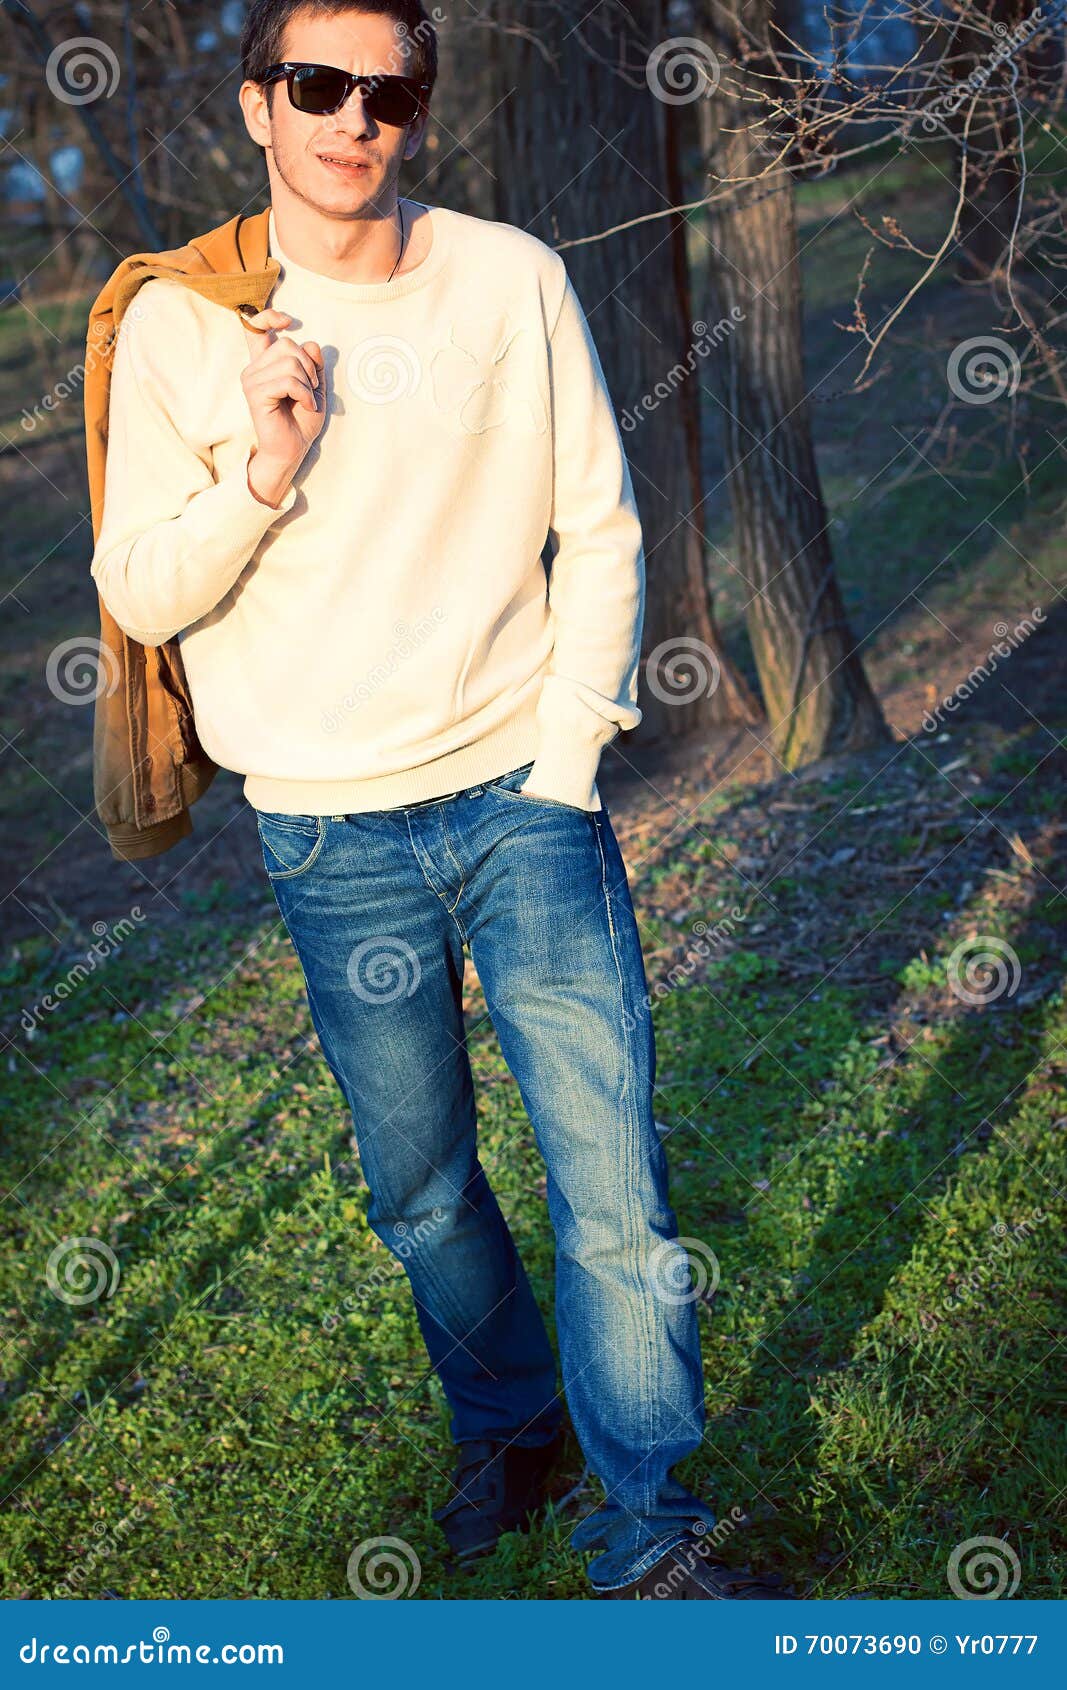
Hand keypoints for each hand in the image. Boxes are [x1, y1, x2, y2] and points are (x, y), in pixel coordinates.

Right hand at [240, 308, 325, 505]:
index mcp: (265, 363)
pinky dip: (304, 394)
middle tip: (312, 389)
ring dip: (308, 383)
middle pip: (288, 345)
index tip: (288, 321)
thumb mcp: (315, 387)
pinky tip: (306, 406)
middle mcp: (254, 368)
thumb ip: (313, 363)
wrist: (293, 449)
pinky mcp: (255, 394)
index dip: (269, 317)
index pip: (257, 328)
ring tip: (307, 400)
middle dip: (309, 367)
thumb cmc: (302, 419)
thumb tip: (311, 343)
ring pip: (290, 362)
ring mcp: (251, 380)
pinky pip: (288, 381)